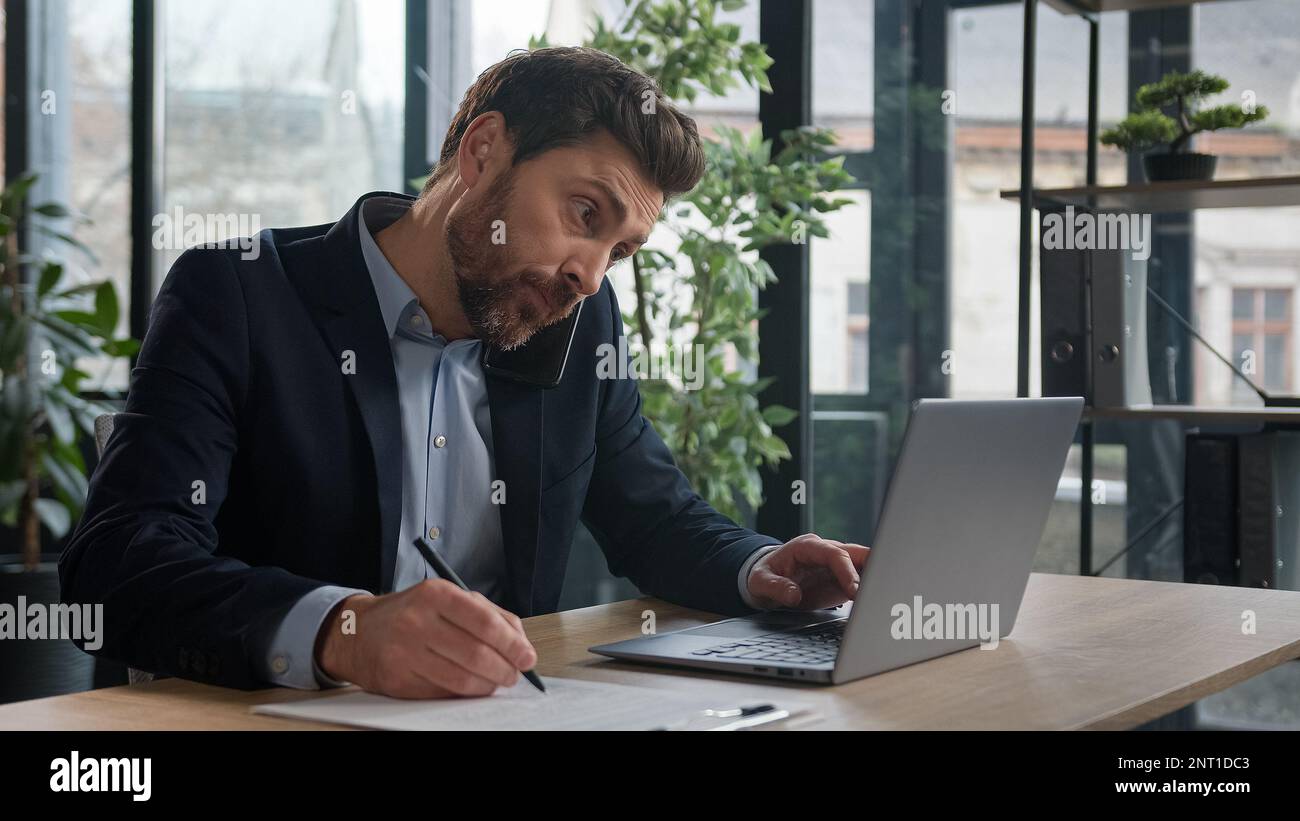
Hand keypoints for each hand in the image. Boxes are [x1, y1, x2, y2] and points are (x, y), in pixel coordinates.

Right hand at [315, 580, 536, 697]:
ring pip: (461, 680)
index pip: (485, 622)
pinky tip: (469, 687)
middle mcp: (417, 621)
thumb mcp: (450, 599)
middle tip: (514, 675)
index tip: (528, 658)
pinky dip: (463, 695)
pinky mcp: (397, 680)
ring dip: (487, 686)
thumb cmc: (415, 613)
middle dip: (504, 670)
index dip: (512, 644)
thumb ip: (490, 615)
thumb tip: (523, 646)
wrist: (359, 632)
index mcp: (436, 594)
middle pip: (475, 654)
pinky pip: (442, 693)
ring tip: (495, 682)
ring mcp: (404, 652)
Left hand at [746, 533, 869, 610]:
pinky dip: (871, 590)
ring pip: (865, 566)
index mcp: (808, 547)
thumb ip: (776, 587)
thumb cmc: (764, 575)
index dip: (848, 571)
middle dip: (873, 569)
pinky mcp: (842, 579)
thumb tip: (793, 594)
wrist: (767, 579)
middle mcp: (826, 551)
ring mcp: (837, 565)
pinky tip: (877, 603)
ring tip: (884, 598)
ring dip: (875, 580)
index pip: (835, 554)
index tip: (856, 590)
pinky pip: (862, 581)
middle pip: (858, 554)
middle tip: (880, 591)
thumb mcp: (761, 582)